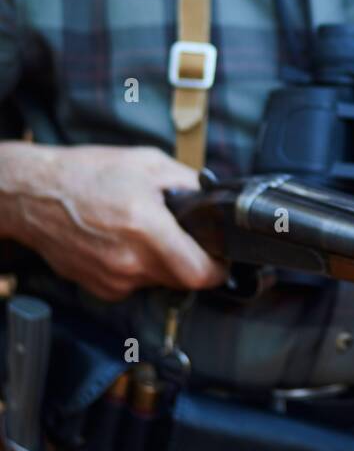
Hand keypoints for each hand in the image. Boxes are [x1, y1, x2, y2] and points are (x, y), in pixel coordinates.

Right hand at [0, 143, 227, 301]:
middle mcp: (129, 260)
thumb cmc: (86, 174)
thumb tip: (213, 201)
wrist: (34, 194)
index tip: (221, 261)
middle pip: (182, 280)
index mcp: (145, 227)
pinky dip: (138, 268)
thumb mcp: (147, 163)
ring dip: (162, 263)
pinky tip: (123, 242)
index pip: (197, 273)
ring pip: (158, 282)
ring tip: (143, 232)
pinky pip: (135, 284)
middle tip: (183, 237)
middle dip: (190, 261)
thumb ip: (188, 183)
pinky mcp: (99, 287)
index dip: (217, 269)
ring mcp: (112, 278)